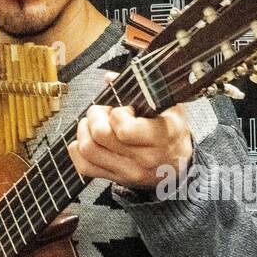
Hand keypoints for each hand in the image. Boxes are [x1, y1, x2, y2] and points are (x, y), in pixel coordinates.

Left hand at [68, 72, 192, 188]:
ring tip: (94, 123)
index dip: (118, 113)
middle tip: (103, 112)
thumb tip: (110, 77)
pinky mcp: (116, 179)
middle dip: (96, 116)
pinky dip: (77, 150)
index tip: (125, 110)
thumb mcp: (170, 107)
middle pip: (100, 135)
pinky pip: (84, 167)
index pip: (125, 129)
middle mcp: (145, 159)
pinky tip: (87, 138)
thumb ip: (144, 89)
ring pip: (88, 150)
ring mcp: (129, 172)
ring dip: (84, 130)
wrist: (178, 167)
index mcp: (162, 137)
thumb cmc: (172, 132)